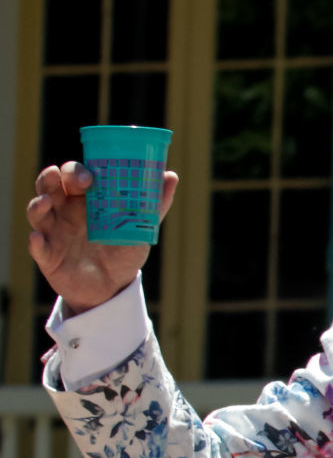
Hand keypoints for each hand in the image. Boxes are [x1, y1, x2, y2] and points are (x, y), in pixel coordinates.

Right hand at [25, 161, 178, 315]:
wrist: (114, 286)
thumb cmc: (123, 250)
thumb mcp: (140, 227)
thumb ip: (154, 203)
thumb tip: (171, 176)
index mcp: (85, 200)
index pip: (72, 176)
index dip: (76, 171)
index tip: (90, 177)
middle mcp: (65, 211)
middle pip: (49, 186)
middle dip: (52, 179)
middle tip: (68, 181)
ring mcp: (53, 232)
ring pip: (37, 211)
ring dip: (38, 204)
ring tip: (46, 202)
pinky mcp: (48, 255)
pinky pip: (37, 247)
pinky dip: (35, 243)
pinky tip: (37, 239)